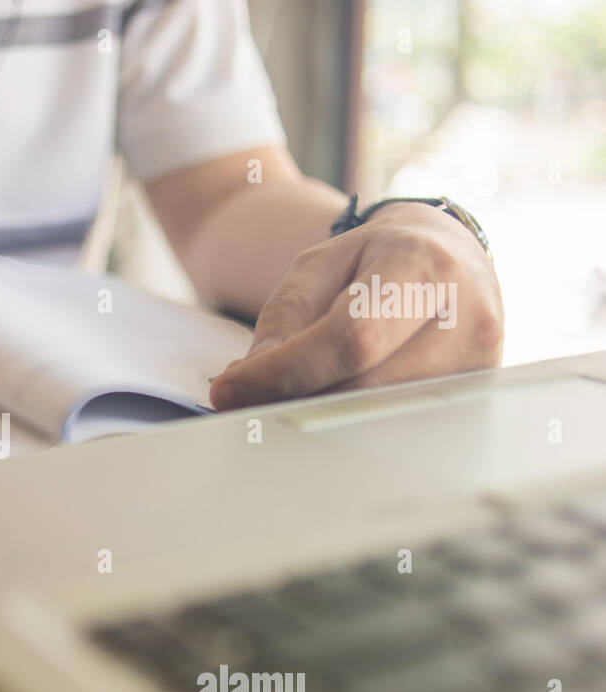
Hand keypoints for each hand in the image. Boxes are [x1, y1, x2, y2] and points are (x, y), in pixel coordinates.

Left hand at [209, 201, 502, 409]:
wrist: (444, 252)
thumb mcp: (318, 264)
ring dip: (320, 411)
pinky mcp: (475, 392)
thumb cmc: (376, 257)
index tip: (230, 389)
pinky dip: (353, 418)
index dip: (286, 370)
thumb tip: (250, 379)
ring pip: (378, 413)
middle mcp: (467, 315)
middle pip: (363, 384)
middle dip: (294, 396)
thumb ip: (284, 316)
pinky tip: (329, 401)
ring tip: (291, 392)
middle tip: (248, 398)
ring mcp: (479, 361)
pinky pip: (399, 421)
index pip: (351, 337)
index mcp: (423, 266)